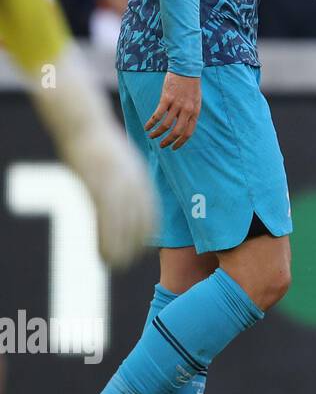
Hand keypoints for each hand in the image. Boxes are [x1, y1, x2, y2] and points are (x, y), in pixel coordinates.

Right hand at [59, 123, 157, 267]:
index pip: (152, 214)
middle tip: (128, 262)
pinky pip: (105, 224)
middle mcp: (133, 187)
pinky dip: (105, 243)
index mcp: (141, 180)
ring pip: (123, 229)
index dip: (148, 234)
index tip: (143, 248)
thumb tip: (133, 195)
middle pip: (141, 225)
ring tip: (117, 265)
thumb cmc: (103, 144)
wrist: (85, 128)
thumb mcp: (125, 162)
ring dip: (120, 250)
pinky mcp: (97, 191)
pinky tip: (102, 255)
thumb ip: (131, 181)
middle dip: (135, 247)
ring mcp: (116, 189)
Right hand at [146, 71, 201, 148]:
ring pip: (166, 125)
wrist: (186, 69)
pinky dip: (151, 123)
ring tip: (151, 136)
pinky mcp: (167, 99)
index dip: (181, 142)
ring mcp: (177, 105)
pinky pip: (157, 115)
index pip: (189, 132)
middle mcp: (187, 110)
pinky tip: (147, 126)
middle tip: (161, 145)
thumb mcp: (195, 100)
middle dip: (168, 141)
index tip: (174, 147)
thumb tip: (184, 124)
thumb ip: (190, 112)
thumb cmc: (190, 85)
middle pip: (177, 132)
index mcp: (195, 112)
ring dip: (157, 133)